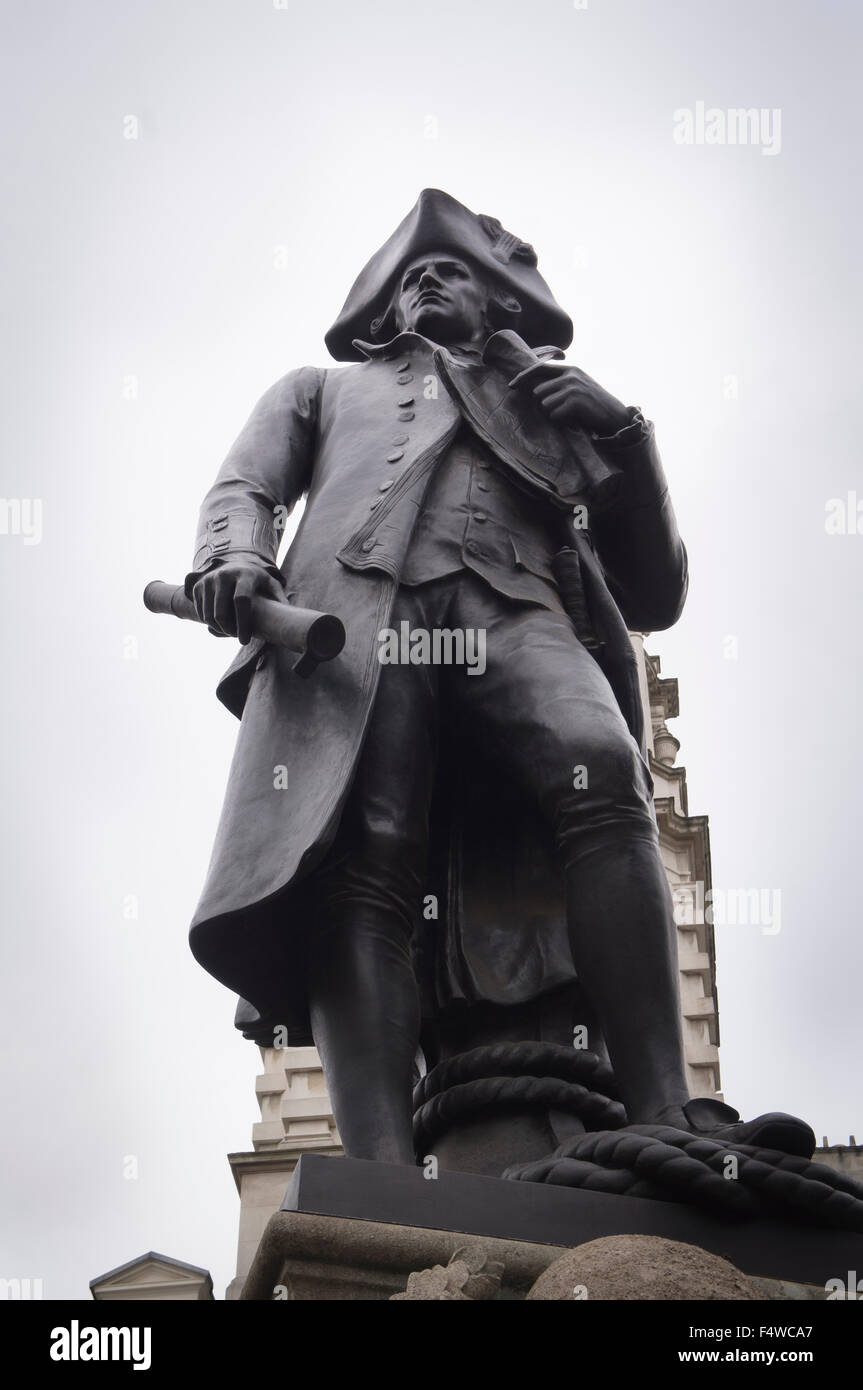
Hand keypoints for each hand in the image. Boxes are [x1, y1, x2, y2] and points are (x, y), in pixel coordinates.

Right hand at [191, 561, 287, 644]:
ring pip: (208, 615)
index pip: (241, 601)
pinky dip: (209, 623)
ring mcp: (209, 579)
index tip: (245, 640)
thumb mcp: (271, 585)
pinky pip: (200, 612)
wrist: (234, 565)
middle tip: (237, 637)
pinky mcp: (198, 586)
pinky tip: (221, 625)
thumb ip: (279, 598)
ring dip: (219, 629)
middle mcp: (224, 575)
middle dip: (229, 630)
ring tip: (230, 632)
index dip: (242, 623)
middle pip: (221, 612)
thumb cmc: (256, 581)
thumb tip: (289, 615)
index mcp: (245, 574)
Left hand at [511, 361, 630, 435]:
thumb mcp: (577, 386)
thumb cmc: (592, 404)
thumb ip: (558, 384)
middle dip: (544, 404)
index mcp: (570, 369)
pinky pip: (554, 415)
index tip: (511, 385)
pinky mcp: (574, 402)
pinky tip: (574, 419)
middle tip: (561, 411)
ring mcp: (572, 388)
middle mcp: (570, 375)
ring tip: (569, 415)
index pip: (539, 368)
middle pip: (538, 391)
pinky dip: (561, 420)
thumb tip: (533, 390)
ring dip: (553, 413)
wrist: (614, 415)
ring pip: (545, 405)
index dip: (523, 377)